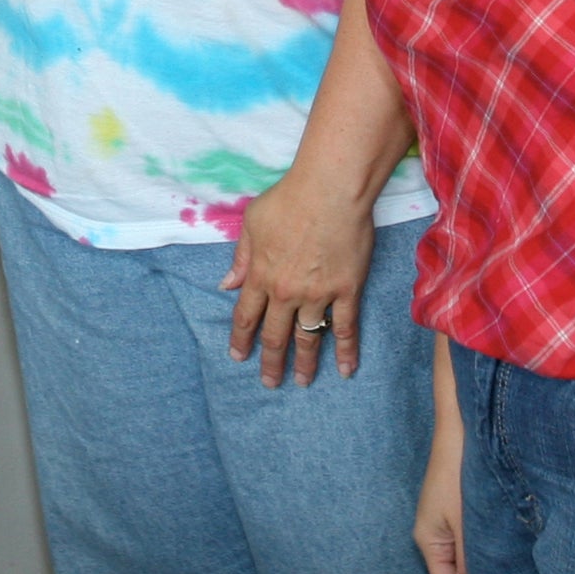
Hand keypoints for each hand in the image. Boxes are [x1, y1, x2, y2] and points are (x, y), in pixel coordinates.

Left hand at [222, 172, 371, 385]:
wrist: (330, 191)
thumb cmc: (288, 199)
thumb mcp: (252, 223)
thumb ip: (241, 258)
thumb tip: (227, 285)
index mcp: (261, 276)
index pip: (246, 316)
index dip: (241, 339)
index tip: (239, 357)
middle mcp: (286, 292)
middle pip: (276, 335)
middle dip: (271, 362)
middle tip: (269, 382)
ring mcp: (318, 295)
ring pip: (309, 338)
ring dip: (305, 364)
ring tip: (302, 383)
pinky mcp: (347, 290)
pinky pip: (346, 328)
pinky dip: (346, 351)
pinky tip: (345, 370)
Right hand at [416, 410, 473, 573]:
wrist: (461, 431)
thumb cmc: (459, 475)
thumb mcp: (467, 525)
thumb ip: (470, 564)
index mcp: (429, 542)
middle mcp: (433, 536)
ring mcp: (444, 522)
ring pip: (463, 563)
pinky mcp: (457, 511)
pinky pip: (468, 545)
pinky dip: (483, 559)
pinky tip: (504, 562)